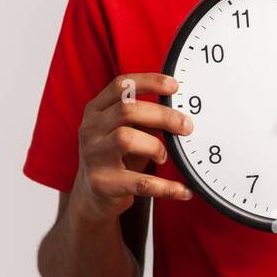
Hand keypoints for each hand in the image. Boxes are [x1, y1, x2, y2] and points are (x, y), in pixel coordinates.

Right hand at [73, 72, 193, 220]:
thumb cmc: (115, 155)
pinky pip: (140, 182)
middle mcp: (91, 129)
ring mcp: (93, 156)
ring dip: (155, 146)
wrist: (91, 195)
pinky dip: (166, 187)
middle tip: (186, 126)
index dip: (149, 81)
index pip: (121, 85)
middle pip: (127, 110)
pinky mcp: (102, 184)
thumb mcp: (126, 130)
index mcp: (96, 110)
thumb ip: (145, 118)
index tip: (175, 85)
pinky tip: (183, 190)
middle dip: (162, 115)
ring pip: (126, 138)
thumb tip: (180, 113)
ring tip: (164, 156)